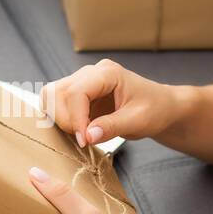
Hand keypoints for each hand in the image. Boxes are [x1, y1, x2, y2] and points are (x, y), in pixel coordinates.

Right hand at [40, 59, 177, 147]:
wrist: (160, 107)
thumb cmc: (155, 109)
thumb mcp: (138, 121)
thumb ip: (112, 126)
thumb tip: (87, 135)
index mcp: (108, 73)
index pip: (77, 92)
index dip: (76, 118)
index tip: (84, 140)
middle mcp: (91, 72)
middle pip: (58, 92)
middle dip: (65, 119)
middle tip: (83, 138)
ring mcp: (83, 81)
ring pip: (52, 96)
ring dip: (60, 119)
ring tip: (81, 133)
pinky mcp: (78, 94)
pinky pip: (57, 104)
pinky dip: (62, 119)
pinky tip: (79, 130)